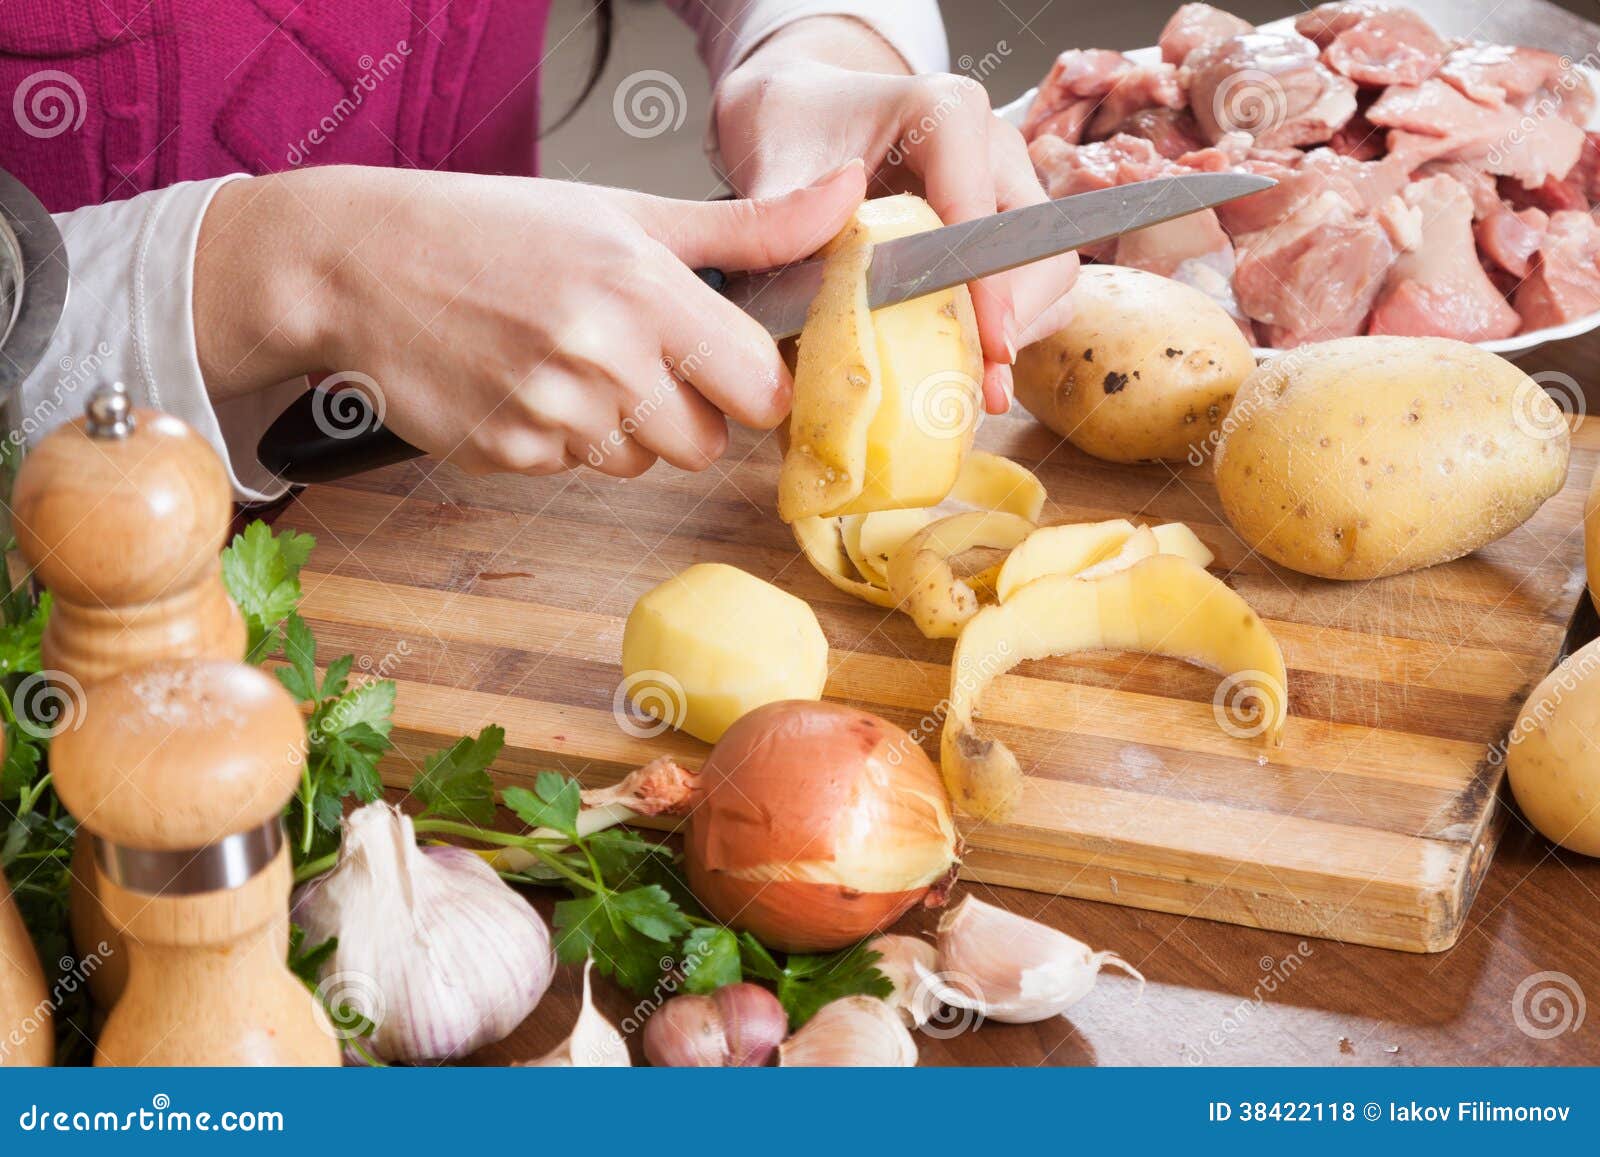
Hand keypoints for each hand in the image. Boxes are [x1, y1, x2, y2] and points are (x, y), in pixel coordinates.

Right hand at [195, 161, 866, 475]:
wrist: (357, 262)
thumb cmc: (493, 230)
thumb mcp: (627, 211)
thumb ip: (749, 228)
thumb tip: (848, 196)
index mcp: (646, 289)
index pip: (761, 389)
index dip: (752, 385)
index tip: (729, 367)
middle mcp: (604, 358)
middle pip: (705, 444)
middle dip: (684, 411)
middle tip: (631, 355)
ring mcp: (552, 415)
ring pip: (639, 462)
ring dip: (620, 427)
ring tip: (564, 360)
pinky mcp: (507, 456)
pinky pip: (573, 472)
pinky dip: (558, 440)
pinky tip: (521, 383)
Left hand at [713, 16, 1078, 412]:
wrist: (800, 115)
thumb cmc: (793, 126)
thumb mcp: (772, 158)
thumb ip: (780, 212)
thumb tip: (795, 267)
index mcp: (947, 114)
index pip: (981, 213)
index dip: (988, 287)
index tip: (990, 347)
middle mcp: (992, 149)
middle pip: (1039, 246)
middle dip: (1014, 320)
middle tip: (981, 385)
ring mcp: (1004, 190)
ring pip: (1047, 273)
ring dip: (1016, 334)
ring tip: (973, 387)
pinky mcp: (1000, 231)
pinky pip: (1027, 290)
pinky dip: (1001, 333)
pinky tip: (963, 366)